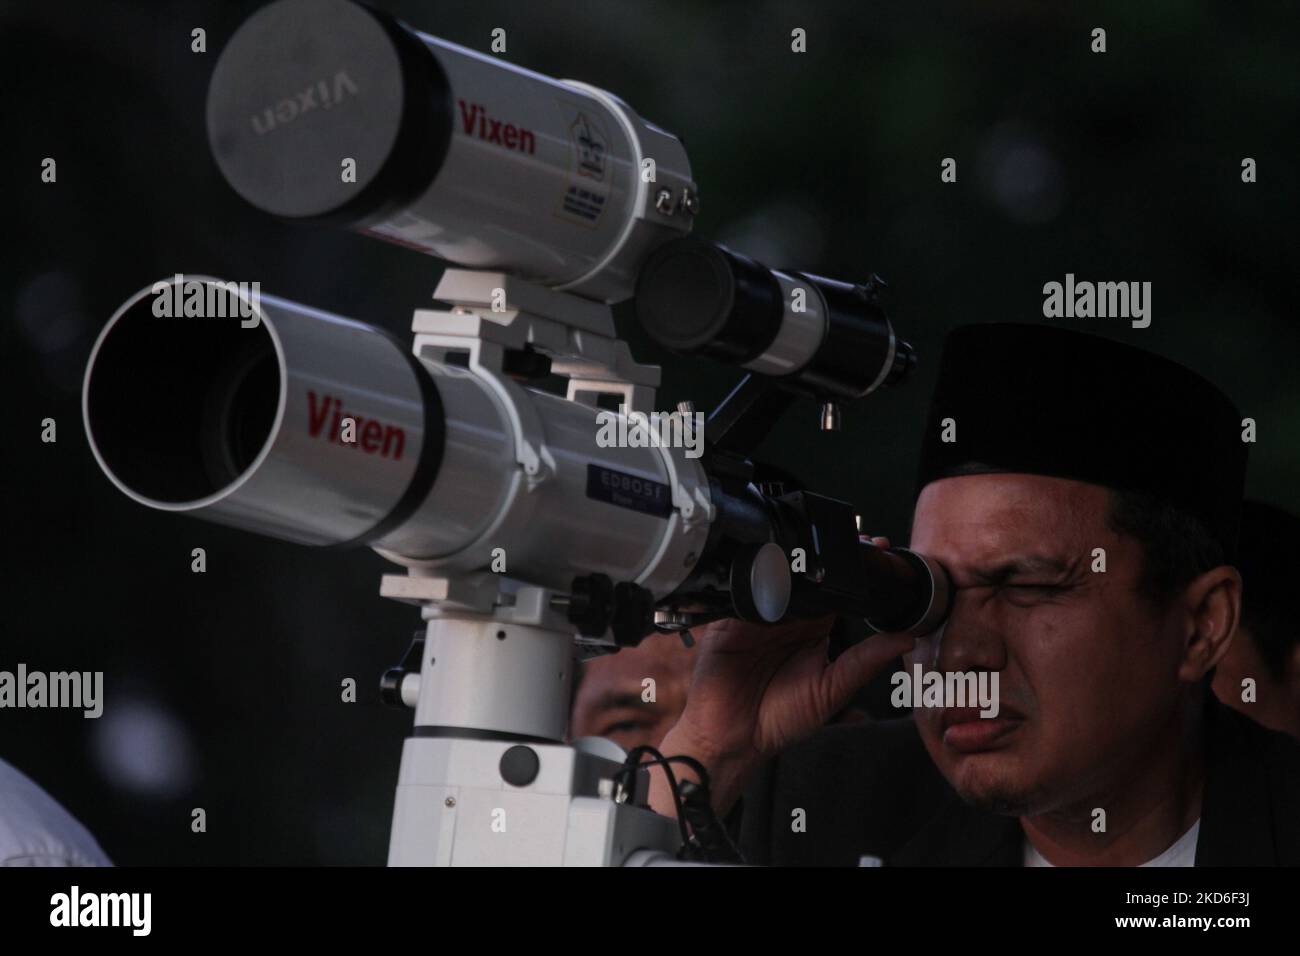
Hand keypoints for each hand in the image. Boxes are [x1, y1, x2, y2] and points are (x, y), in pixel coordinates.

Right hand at [651, 537, 913, 815]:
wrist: (733, 736)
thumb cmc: (780, 718)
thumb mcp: (832, 690)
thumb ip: (865, 661)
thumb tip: (907, 639)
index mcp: (814, 629)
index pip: (839, 591)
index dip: (857, 571)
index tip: (879, 549)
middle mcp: (788, 617)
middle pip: (810, 576)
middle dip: (829, 555)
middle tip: (852, 539)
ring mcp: (759, 614)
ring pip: (778, 575)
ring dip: (794, 560)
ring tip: (815, 548)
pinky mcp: (731, 617)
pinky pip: (744, 589)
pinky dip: (758, 577)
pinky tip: (774, 573)